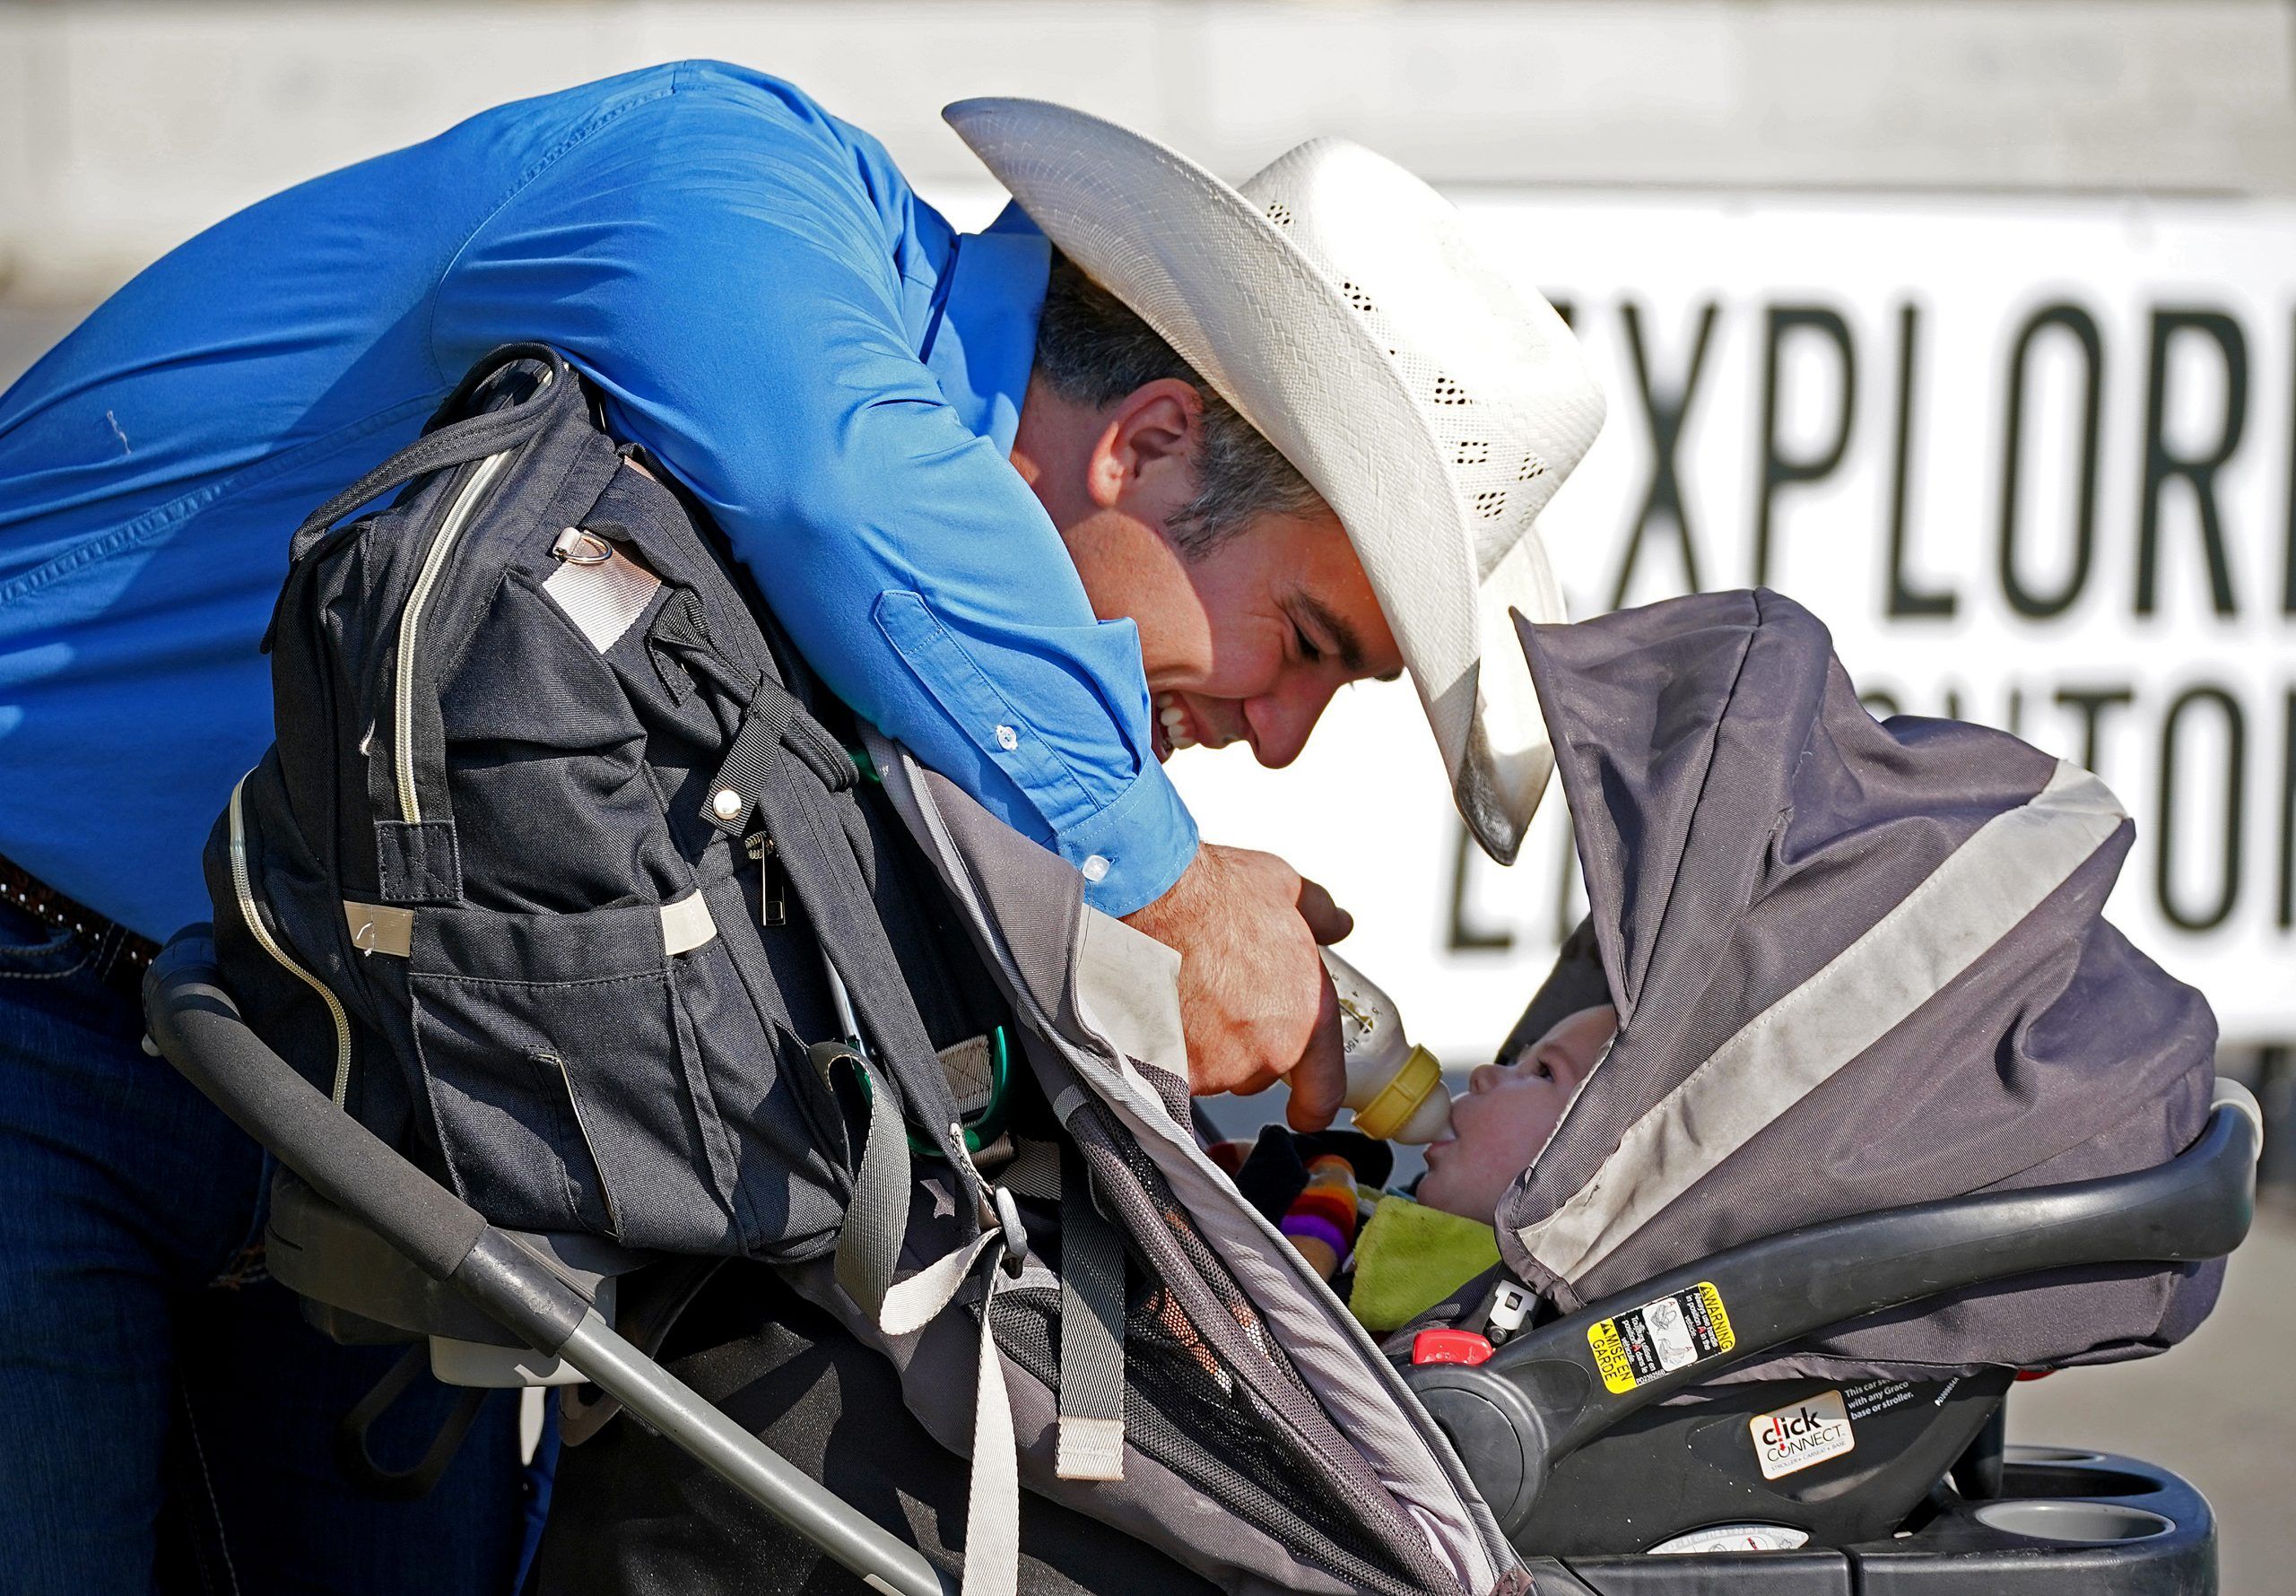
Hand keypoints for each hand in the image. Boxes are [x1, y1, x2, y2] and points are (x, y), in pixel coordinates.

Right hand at [1121, 843, 1354, 1130]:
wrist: (1145, 900)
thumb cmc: (1209, 895)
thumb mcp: (1283, 889)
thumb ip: (1318, 914)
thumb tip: (1337, 922)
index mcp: (1306, 1015)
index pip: (1324, 1088)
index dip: (1314, 1105)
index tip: (1306, 1108)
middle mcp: (1265, 1050)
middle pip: (1257, 1071)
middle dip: (1242, 1045)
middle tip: (1219, 998)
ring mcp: (1217, 1066)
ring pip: (1215, 1073)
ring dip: (1203, 1047)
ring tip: (1185, 994)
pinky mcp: (1173, 1071)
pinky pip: (1175, 1072)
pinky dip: (1168, 1050)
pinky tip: (1159, 1009)